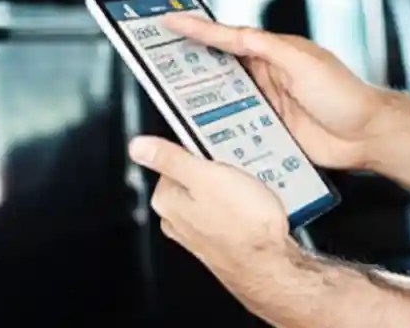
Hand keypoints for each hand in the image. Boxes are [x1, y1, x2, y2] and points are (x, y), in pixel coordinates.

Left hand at [128, 135, 302, 309]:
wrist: (270, 264)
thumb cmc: (244, 225)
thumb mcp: (207, 177)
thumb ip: (170, 159)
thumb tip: (139, 145)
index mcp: (167, 200)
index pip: (172, 161)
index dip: (199, 151)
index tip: (217, 152)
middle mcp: (176, 220)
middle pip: (193, 179)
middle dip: (216, 170)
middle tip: (238, 169)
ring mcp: (198, 233)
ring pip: (213, 196)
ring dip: (232, 188)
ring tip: (250, 188)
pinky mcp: (220, 241)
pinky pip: (228, 212)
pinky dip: (241, 206)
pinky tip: (255, 206)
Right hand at [162, 13, 387, 170]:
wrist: (367, 135)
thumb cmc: (345, 94)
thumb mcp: (303, 63)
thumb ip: (267, 48)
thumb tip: (234, 34)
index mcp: (275, 52)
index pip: (229, 38)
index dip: (199, 31)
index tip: (170, 23)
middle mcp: (269, 76)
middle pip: (220, 69)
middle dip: (190, 66)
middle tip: (157, 63)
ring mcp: (268, 104)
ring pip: (223, 100)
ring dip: (201, 101)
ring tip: (169, 98)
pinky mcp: (270, 130)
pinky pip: (236, 127)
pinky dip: (218, 129)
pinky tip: (201, 133)